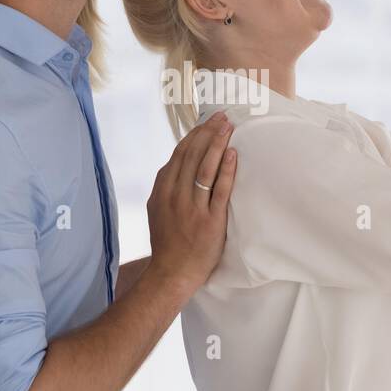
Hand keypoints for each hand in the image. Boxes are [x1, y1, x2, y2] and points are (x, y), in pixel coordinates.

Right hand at [145, 112, 237, 293]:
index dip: (194, 135)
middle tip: (222, 116)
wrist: (172, 273)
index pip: (179, 155)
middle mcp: (176, 196)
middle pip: (193, 156)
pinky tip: (232, 154)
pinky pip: (219, 191)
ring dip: (217, 144)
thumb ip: (166, 186)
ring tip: (229, 127)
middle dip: (208, 132)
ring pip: (205, 168)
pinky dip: (226, 170)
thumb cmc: (168, 242)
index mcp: (162, 191)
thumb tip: (177, 161)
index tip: (207, 121)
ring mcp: (193, 208)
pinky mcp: (210, 222)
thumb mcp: (157, 209)